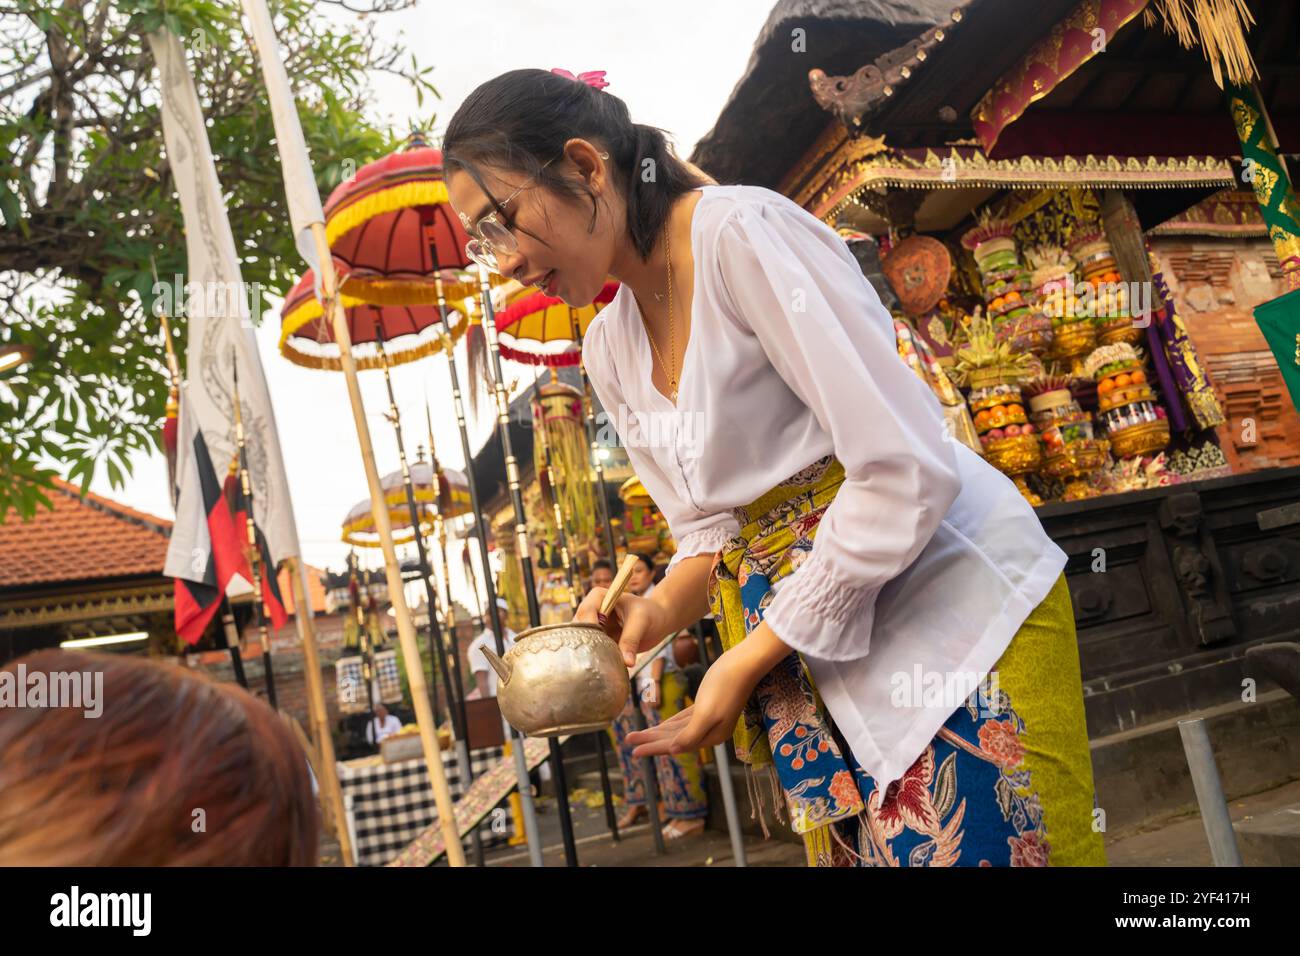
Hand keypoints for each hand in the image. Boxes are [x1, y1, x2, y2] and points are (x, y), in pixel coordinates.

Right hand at [575, 586, 668, 666]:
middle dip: (586, 642)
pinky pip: (593, 651)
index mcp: (599, 598)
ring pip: (583, 641)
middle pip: (579, 628)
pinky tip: (604, 667)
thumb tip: (626, 663)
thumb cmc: (651, 613)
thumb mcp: (641, 622)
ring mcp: (595, 628)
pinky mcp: (600, 641)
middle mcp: (593, 612)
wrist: (659, 620)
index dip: (588, 626)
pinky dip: (596, 659)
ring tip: (601, 664)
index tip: (597, 642)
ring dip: (590, 652)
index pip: (586, 611)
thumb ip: (631, 640)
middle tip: (595, 658)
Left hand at [625, 647, 758, 756]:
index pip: (676, 745)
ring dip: (658, 731)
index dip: (654, 748)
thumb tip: (673, 751)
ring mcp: (710, 718)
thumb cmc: (725, 685)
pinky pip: (685, 719)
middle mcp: (710, 731)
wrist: (744, 662)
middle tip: (629, 740)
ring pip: (678, 729)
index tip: (634, 750)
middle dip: (651, 739)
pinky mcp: (709, 705)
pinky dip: (672, 723)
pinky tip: (662, 726)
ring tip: (639, 734)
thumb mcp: (707, 712)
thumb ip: (690, 734)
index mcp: (711, 736)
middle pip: (675, 739)